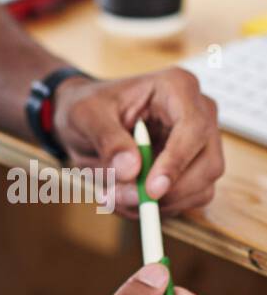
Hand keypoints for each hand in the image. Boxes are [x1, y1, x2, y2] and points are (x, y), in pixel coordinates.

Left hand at [49, 67, 224, 218]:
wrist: (86, 119)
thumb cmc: (88, 107)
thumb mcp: (86, 115)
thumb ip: (108, 140)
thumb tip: (131, 170)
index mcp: (177, 87)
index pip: (193, 129)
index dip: (176, 163)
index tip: (151, 190)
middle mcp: (199, 113)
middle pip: (208, 165)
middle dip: (167, 192)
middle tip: (120, 198)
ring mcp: (201, 143)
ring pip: (201, 188)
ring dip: (159, 204)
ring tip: (114, 196)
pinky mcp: (195, 169)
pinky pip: (187, 200)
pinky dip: (157, 207)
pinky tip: (126, 197)